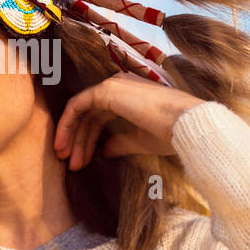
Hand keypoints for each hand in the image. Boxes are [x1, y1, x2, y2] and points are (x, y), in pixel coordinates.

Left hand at [53, 72, 205, 170]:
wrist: (185, 125)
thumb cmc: (171, 133)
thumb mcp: (141, 141)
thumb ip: (120, 143)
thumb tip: (104, 151)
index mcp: (130, 95)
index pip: (101, 117)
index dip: (88, 140)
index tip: (82, 161)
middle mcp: (120, 85)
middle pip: (90, 116)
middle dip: (78, 141)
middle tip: (71, 164)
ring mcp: (113, 85)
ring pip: (82, 112)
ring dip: (72, 136)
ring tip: (69, 162)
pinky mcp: (107, 90)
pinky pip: (78, 105)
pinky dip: (68, 123)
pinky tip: (64, 144)